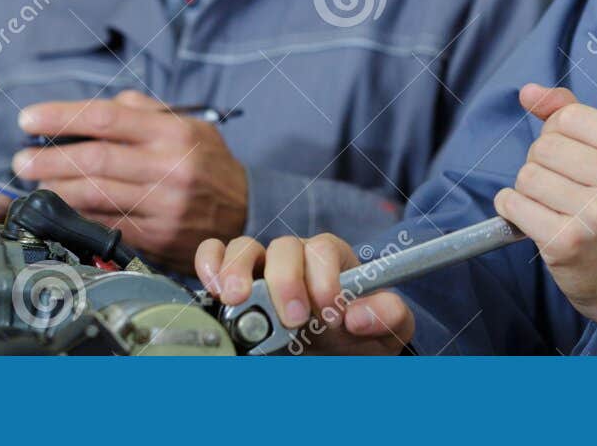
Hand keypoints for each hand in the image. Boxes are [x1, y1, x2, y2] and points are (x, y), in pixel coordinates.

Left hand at [11, 90, 247, 274]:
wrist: (246, 210)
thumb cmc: (209, 163)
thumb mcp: (191, 125)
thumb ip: (146, 110)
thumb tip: (105, 104)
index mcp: (174, 132)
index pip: (107, 118)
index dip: (62, 117)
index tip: (28, 119)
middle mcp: (169, 167)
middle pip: (94, 159)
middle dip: (48, 159)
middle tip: (20, 159)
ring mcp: (163, 206)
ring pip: (94, 196)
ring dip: (54, 190)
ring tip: (32, 183)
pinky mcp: (157, 237)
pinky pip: (106, 225)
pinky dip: (76, 216)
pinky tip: (59, 209)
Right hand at [195, 234, 411, 354]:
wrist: (338, 349)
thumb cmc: (360, 331)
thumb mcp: (388, 326)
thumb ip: (387, 315)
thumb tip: (359, 316)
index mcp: (333, 258)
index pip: (323, 250)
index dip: (325, 280)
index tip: (330, 314)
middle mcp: (296, 256)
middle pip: (284, 247)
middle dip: (286, 282)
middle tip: (294, 320)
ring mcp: (262, 267)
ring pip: (244, 247)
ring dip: (239, 270)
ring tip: (239, 299)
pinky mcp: (235, 282)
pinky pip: (213, 255)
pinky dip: (209, 264)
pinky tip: (214, 288)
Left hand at [493, 83, 596, 321]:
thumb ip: (569, 113)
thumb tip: (528, 92)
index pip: (567, 117)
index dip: (558, 133)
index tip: (573, 156)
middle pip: (544, 146)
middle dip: (543, 163)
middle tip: (565, 186)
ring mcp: (596, 215)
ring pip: (526, 175)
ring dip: (529, 188)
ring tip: (553, 204)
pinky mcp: (567, 242)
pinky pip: (513, 204)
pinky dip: (512, 207)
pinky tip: (533, 217)